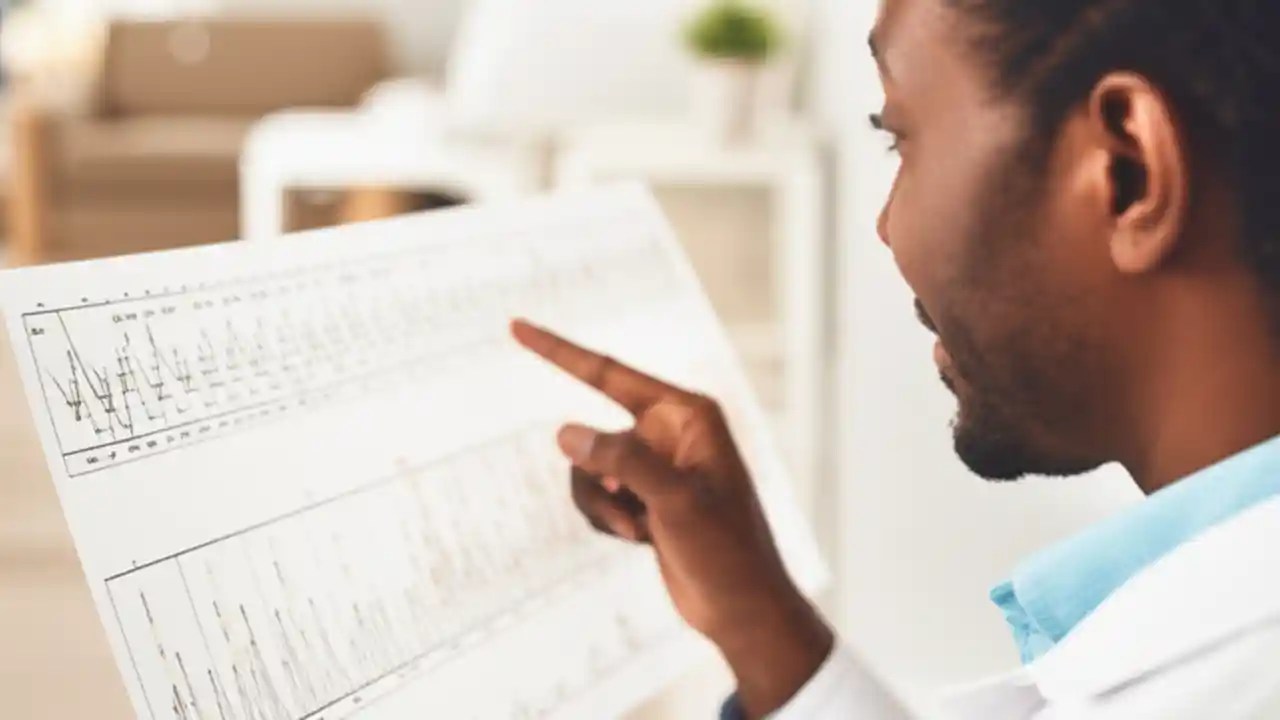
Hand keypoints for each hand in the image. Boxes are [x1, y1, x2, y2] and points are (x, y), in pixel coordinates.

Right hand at [511, 320, 832, 717]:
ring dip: (603, 507)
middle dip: (599, 482)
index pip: (610, 374)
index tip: (517, 326)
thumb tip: (567, 433)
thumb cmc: (726, 550)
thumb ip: (621, 460)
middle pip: (592, 438)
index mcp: (687, 415)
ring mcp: (656, 465)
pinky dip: (609, 520)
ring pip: (588, 471)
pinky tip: (643, 539)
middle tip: (632, 517)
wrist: (741, 608)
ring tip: (639, 531)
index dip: (559, 352)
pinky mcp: (645, 496)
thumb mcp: (674, 501)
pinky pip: (597, 496)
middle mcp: (670, 432)